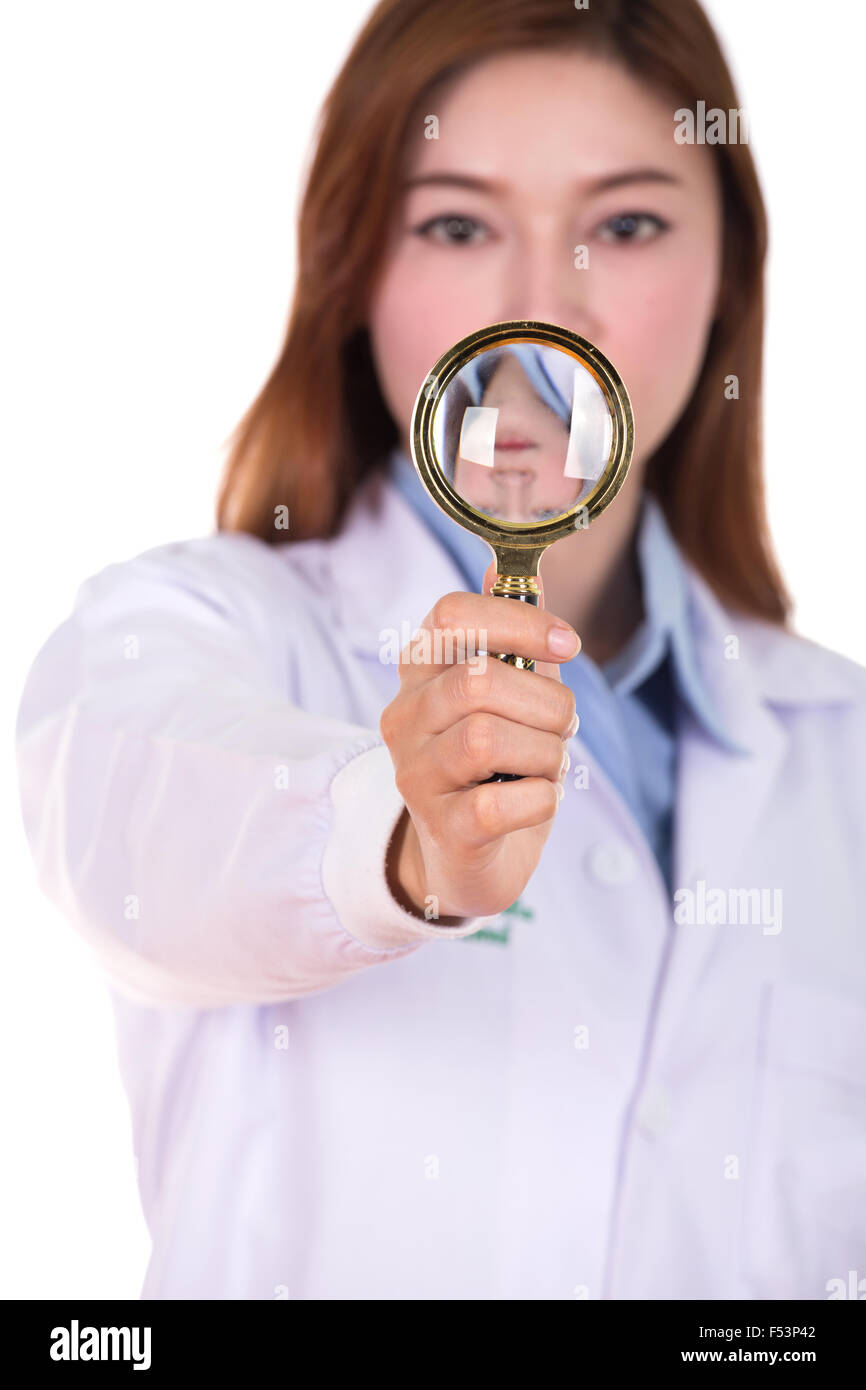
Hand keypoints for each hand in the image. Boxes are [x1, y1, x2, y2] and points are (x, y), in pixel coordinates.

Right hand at [380, 559, 579, 922]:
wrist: (469, 856)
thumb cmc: (496, 765)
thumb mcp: (509, 693)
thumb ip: (513, 635)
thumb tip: (521, 570)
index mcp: (422, 671)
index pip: (452, 615)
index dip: (518, 621)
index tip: (567, 643)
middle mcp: (406, 717)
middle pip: (478, 679)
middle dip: (546, 701)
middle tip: (562, 725)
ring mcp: (416, 774)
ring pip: (486, 737)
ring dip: (546, 752)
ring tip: (547, 765)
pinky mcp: (442, 828)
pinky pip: (502, 802)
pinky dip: (540, 799)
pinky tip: (536, 800)